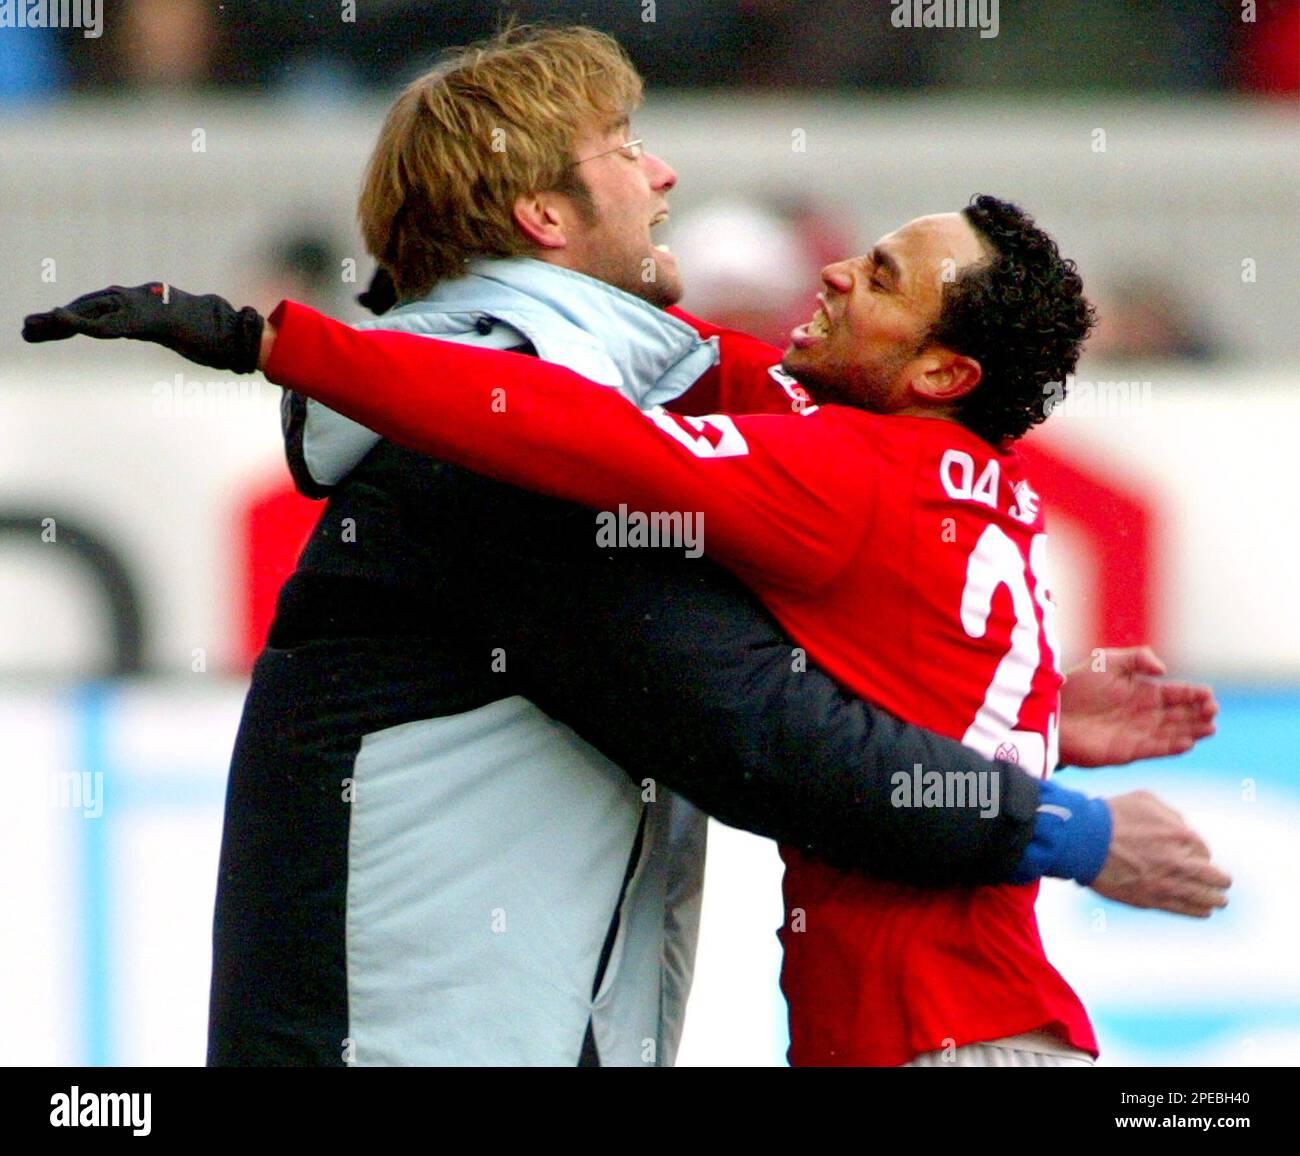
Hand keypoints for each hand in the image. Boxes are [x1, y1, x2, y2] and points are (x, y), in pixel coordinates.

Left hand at [22, 283, 263, 373]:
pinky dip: (89, 323)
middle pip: (94, 306)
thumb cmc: (228, 341)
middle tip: (28, 328)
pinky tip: (66, 323)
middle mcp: (147, 300)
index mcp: (153, 307)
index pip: (106, 311)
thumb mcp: (193, 341)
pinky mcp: (155, 318)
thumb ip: (180, 336)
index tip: (50, 326)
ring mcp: (151, 306)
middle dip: (60, 318)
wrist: (248, 336)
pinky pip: (116, 322)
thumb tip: (185, 345)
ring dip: (64, 320)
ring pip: (97, 310)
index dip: (77, 316)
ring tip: (36, 326)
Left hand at [1059, 646, 1216, 766]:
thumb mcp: (1106, 661)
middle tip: (1212, 712)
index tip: (1208, 695)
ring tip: (1209, 727)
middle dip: (1199, 714)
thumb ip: (1137, 658)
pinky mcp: (1128, 751)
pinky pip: (1156, 749)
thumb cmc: (1076, 684)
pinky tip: (1188, 743)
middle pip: (1180, 714)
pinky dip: (1172, 747)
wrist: (1051, 711)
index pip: (1176, 693)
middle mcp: (1144, 713)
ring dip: (1192, 731)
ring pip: (1173, 732)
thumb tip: (1164, 670)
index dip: (1193, 695)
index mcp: (1142, 691)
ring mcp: (1138, 733)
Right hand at [1089, 790, 1230, 917]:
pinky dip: (1199, 911)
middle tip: (1221, 882)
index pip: (1205, 852)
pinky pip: (1187, 910)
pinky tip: (1203, 911)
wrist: (1084, 840)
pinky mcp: (1153, 900)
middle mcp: (1180, 862)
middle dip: (1220, 880)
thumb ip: (1172, 815)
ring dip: (1215, 899)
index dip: (1200, 855)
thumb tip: (1184, 827)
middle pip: (1216, 878)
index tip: (1193, 857)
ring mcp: (1167, 884)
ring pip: (1207, 899)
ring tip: (1218, 901)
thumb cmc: (1111, 816)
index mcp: (1182, 836)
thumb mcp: (1146, 800)